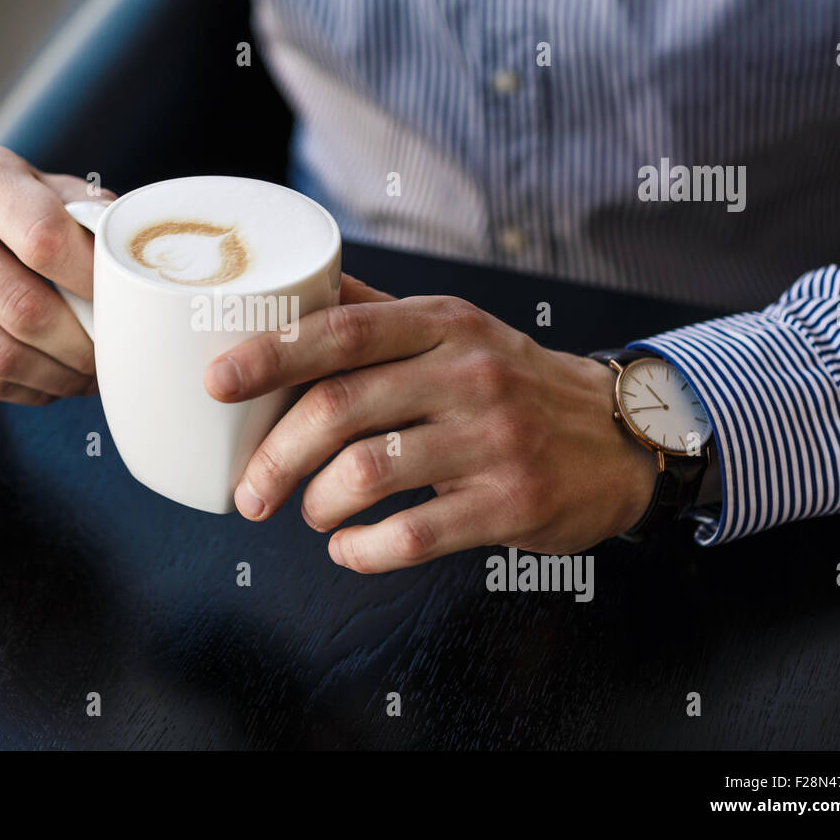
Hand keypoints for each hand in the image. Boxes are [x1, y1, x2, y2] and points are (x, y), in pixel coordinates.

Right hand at [0, 145, 112, 403]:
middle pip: (25, 309)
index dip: (93, 283)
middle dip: (83, 346)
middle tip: (112, 355)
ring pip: (1, 356)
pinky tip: (49, 381)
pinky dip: (26, 389)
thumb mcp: (27, 183)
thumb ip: (81, 210)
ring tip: (87, 374)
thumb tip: (132, 255)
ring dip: (58, 377)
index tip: (123, 305)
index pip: (45, 238)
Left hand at [204, 276, 657, 571]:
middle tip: (248, 491)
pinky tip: (347, 550)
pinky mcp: (513, 502)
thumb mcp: (455, 329)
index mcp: (443, 324)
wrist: (623, 436)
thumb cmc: (514, 382)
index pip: (343, 329)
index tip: (217, 382)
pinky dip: (364, 551)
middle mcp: (468, 373)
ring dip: (317, 503)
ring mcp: (493, 439)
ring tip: (308, 513)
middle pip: (340, 407)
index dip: (271, 355)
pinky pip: (416, 535)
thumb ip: (374, 313)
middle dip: (274, 455)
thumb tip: (290, 288)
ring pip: (369, 472)